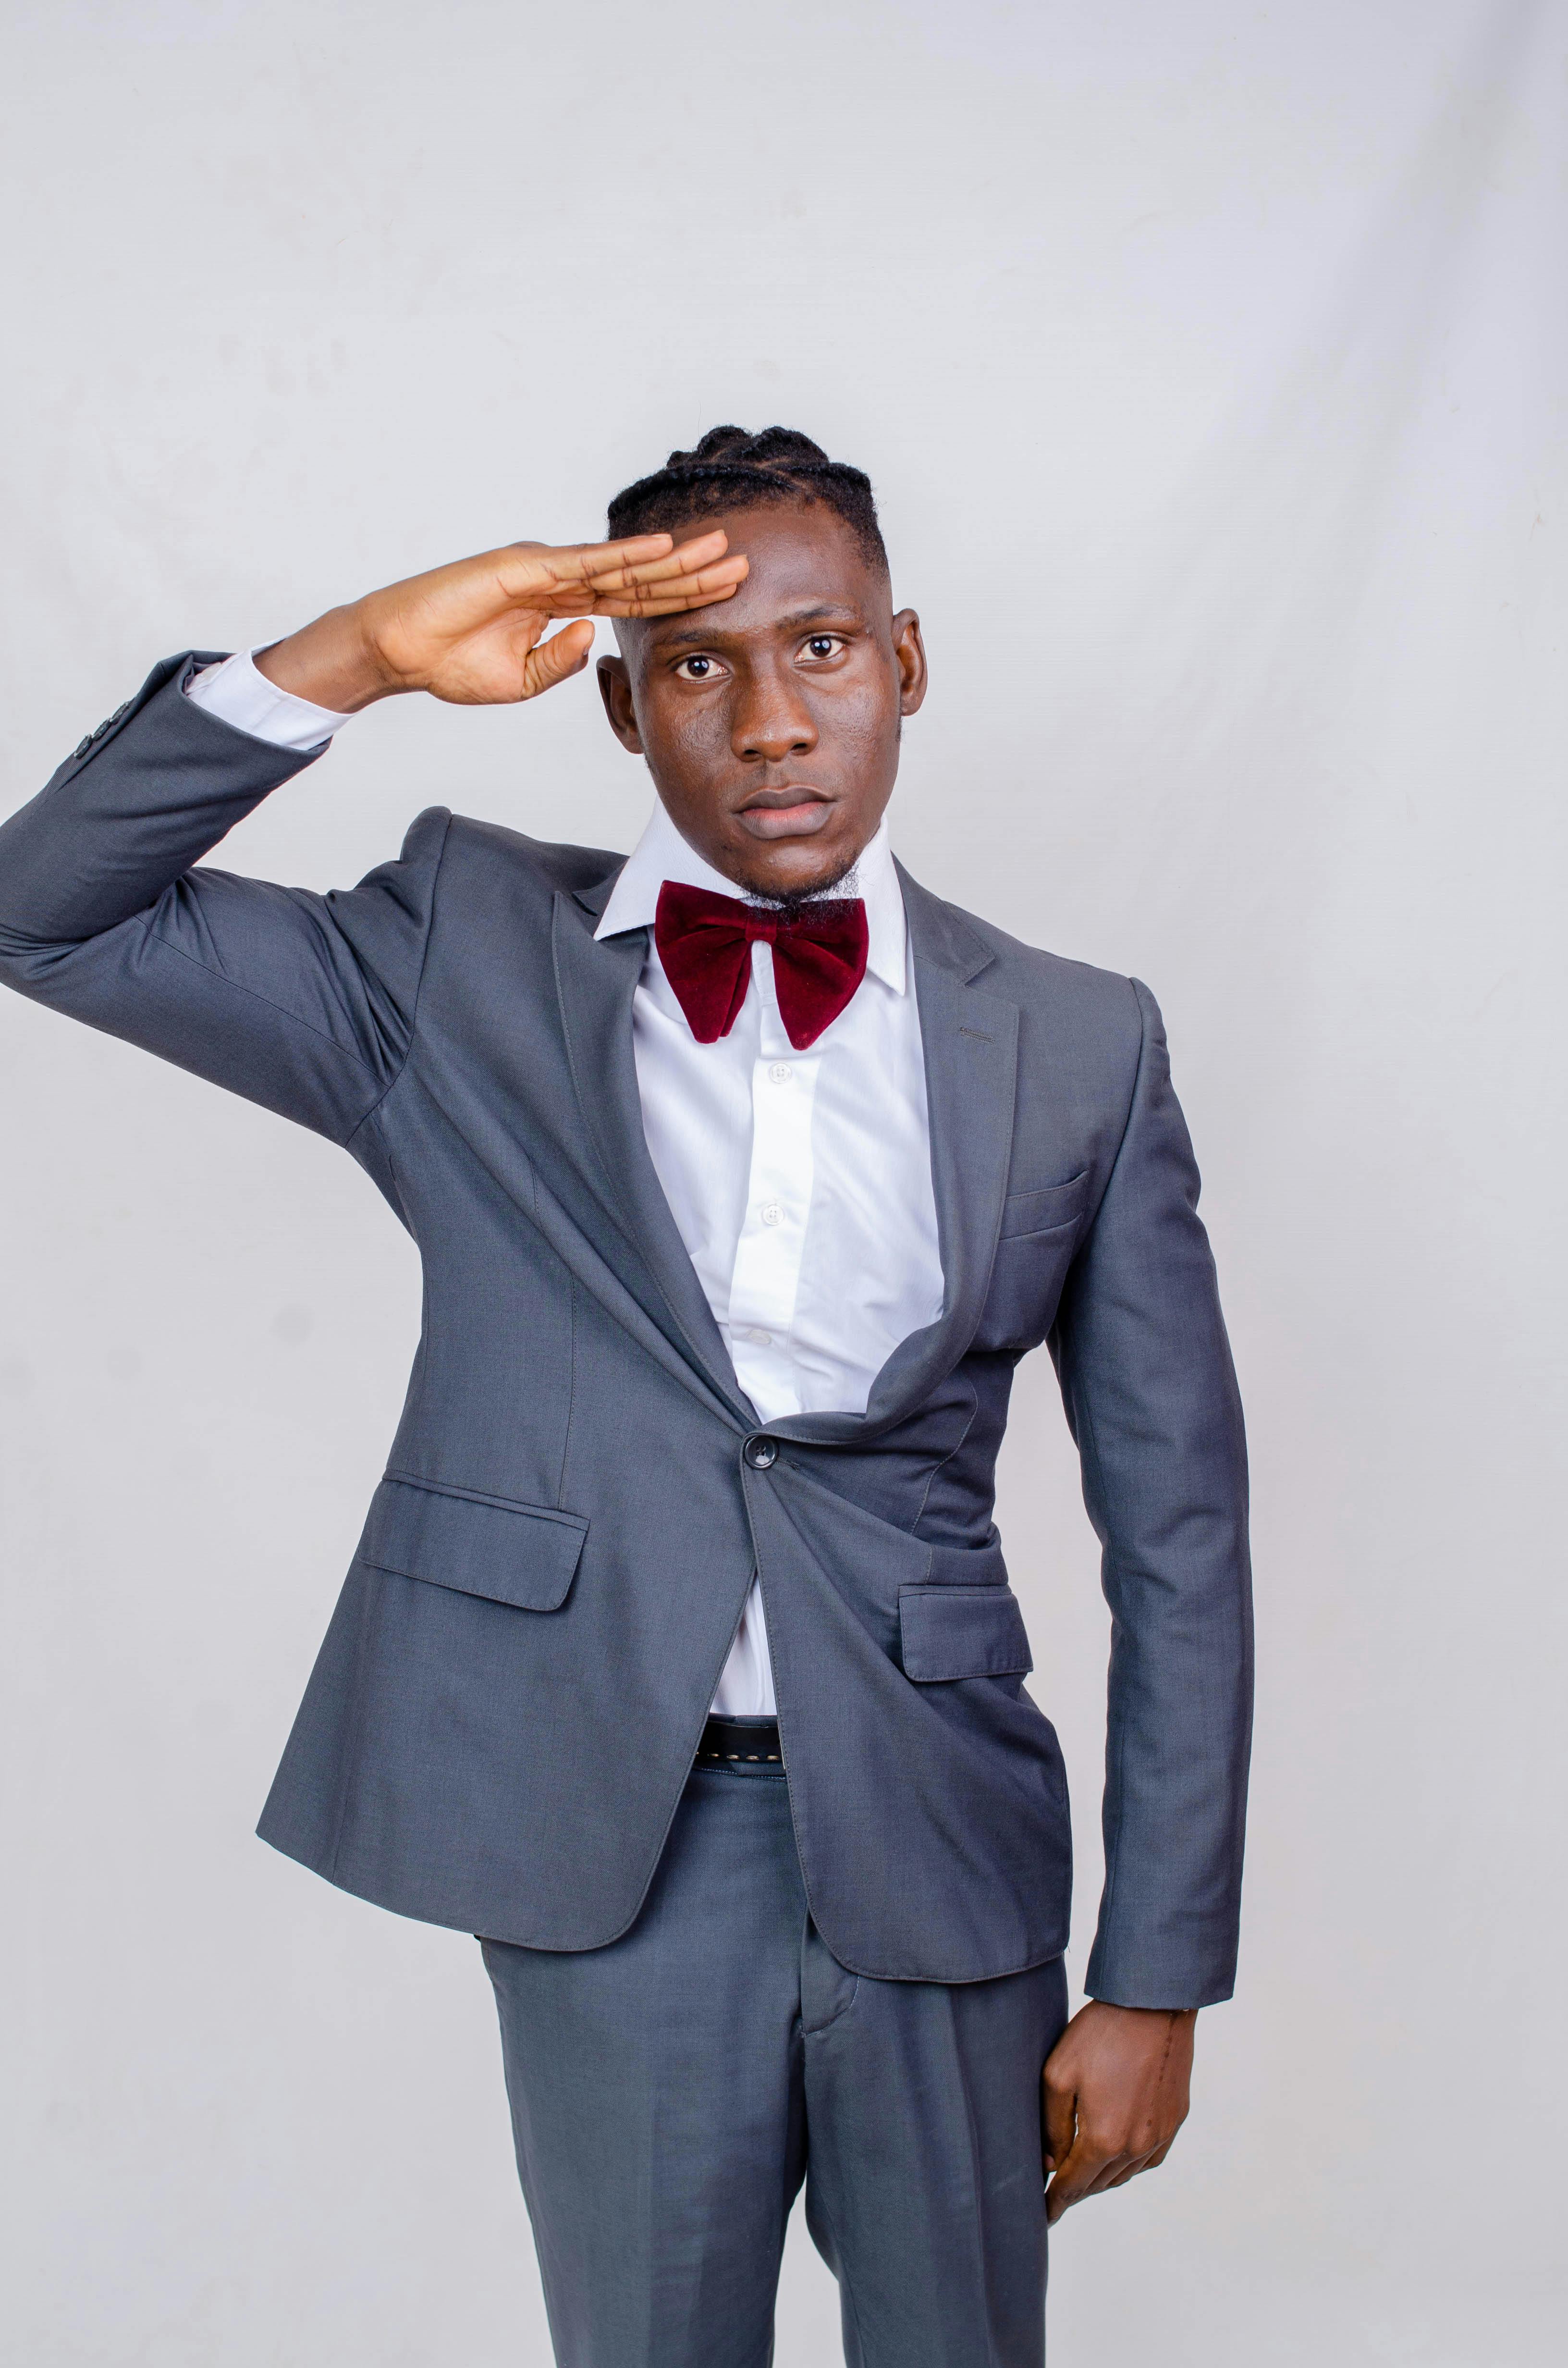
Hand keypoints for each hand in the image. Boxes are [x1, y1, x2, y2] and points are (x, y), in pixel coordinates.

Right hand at [255, 530, 747, 714]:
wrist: (401, 651)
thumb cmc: (451, 662)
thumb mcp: (519, 679)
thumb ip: (558, 662)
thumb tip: (589, 639)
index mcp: (563, 606)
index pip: (635, 601)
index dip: (680, 596)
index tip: (724, 592)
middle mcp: (560, 580)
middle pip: (640, 577)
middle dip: (692, 571)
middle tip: (741, 561)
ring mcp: (543, 569)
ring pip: (621, 563)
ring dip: (671, 557)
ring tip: (717, 548)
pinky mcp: (521, 566)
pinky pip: (582, 561)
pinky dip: (623, 555)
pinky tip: (659, 548)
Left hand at [1042, 2001, 1194, 2223]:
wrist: (1154, 2005)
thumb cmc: (1100, 2035)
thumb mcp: (1058, 2074)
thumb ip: (1052, 2127)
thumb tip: (1051, 2162)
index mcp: (1103, 2139)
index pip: (1073, 2185)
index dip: (1055, 2202)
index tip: (1043, 2217)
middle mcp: (1135, 2146)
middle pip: (1099, 2183)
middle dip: (1076, 2190)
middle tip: (1057, 2192)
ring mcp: (1159, 2135)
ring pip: (1125, 2173)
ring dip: (1102, 2177)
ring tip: (1082, 2173)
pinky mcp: (1175, 2119)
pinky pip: (1148, 2157)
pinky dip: (1130, 2163)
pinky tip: (1117, 2153)